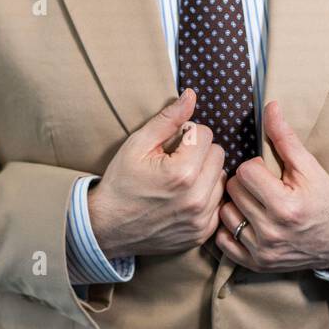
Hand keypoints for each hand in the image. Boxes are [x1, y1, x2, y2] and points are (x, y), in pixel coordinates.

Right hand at [87, 88, 226, 258]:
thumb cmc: (121, 183)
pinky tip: (185, 197)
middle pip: (218, 154)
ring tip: (181, 179)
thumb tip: (191, 95)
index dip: (187, 133)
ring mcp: (201, 219)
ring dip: (206, 173)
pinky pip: (219, 203)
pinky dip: (206, 196)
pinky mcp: (202, 233)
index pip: (205, 133)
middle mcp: (196, 199)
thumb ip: (168, 119)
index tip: (170, 145)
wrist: (107, 226)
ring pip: (221, 178)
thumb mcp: (137, 144)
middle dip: (200, 151)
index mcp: (182, 173)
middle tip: (175, 160)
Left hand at [215, 99, 328, 273]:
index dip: (255, 166)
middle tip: (262, 186)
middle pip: (232, 191)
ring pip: (224, 213)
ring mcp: (262, 251)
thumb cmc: (322, 198)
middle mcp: (271, 232)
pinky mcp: (255, 264)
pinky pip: (223, 241)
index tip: (267, 171)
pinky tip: (246, 220)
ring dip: (235, 205)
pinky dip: (230, 229)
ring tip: (254, 202)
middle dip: (244, 183)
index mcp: (286, 206)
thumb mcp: (309, 166)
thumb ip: (285, 137)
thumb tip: (270, 105)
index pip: (245, 172)